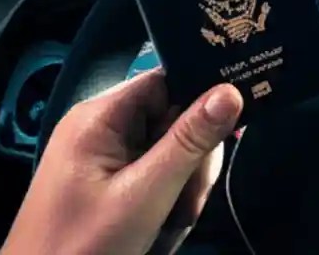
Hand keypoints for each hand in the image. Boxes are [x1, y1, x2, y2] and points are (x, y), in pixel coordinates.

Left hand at [0, 71, 243, 254]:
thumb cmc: (84, 246)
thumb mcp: (144, 196)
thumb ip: (188, 143)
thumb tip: (231, 91)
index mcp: (100, 116)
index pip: (166, 81)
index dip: (201, 100)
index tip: (235, 126)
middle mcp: (100, 127)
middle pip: (172, 120)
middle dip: (191, 161)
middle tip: (188, 203)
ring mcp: (102, 156)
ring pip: (169, 152)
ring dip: (181, 188)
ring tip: (170, 224)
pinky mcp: (106, 182)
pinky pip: (153, 175)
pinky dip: (165, 201)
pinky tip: (161, 227)